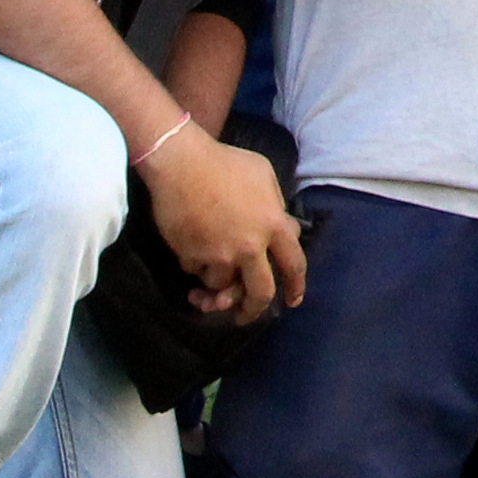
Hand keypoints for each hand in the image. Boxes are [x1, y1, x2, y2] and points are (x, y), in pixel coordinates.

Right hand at [143, 126, 305, 323]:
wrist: (182, 163)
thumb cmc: (226, 163)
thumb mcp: (264, 177)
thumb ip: (276, 206)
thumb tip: (285, 228)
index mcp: (274, 224)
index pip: (294, 264)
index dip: (296, 286)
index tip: (293, 300)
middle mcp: (250, 246)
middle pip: (259, 293)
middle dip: (253, 309)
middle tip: (245, 314)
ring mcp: (219, 254)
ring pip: (222, 285)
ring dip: (216, 282)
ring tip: (209, 270)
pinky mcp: (191, 257)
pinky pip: (196, 272)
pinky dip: (195, 266)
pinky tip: (191, 249)